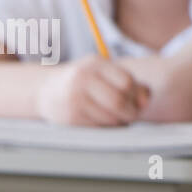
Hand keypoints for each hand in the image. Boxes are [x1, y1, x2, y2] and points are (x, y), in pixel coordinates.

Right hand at [36, 56, 150, 126]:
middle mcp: (82, 79)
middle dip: (131, 112)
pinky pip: (98, 128)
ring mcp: (73, 99)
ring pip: (110, 117)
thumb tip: (145, 102)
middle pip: (118, 101)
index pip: (126, 82)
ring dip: (120, 122)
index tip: (136, 100)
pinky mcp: (68, 117)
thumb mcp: (105, 73)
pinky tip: (103, 122)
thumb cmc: (85, 82)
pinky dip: (107, 128)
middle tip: (132, 115)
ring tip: (117, 118)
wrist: (45, 90)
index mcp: (95, 64)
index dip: (136, 94)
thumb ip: (131, 83)